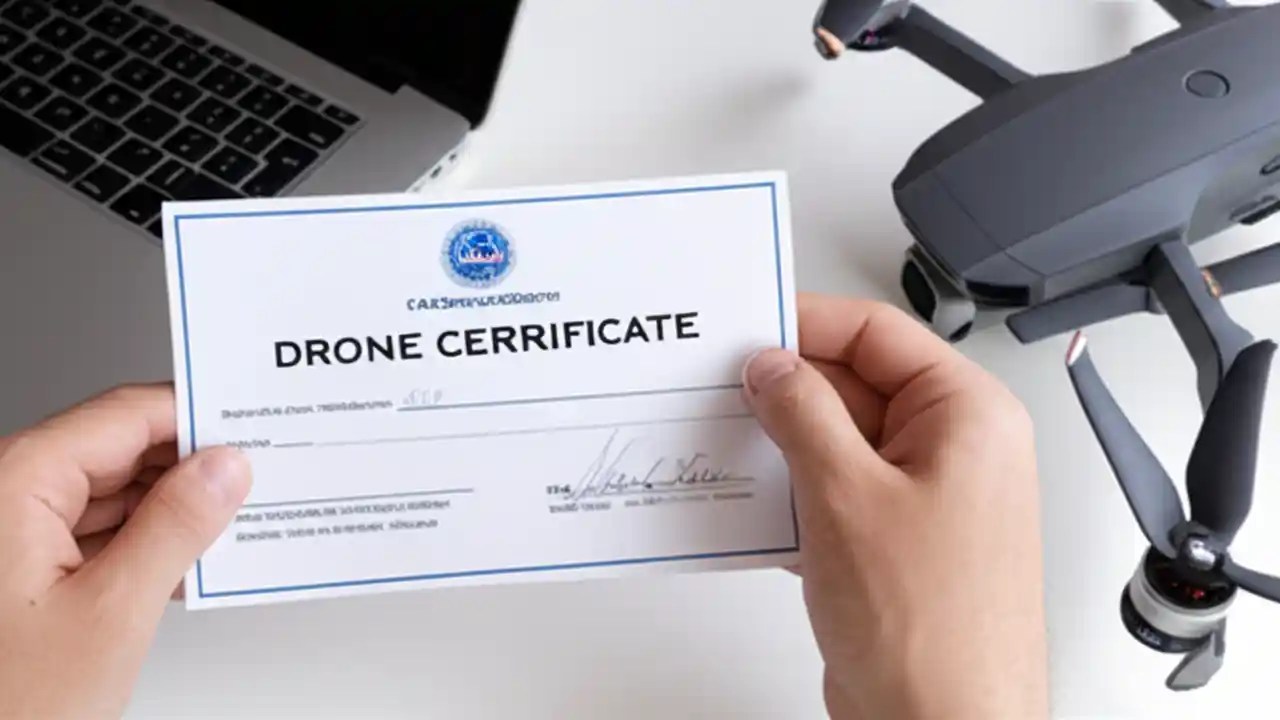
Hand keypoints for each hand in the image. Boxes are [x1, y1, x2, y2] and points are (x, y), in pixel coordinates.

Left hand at [0, 384, 251, 718]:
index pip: (126, 415)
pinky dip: (144, 541)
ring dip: (172, 508)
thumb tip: (224, 468)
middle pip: (119, 448)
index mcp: (14, 483)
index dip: (196, 418)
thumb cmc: (5, 705)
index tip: (255, 429)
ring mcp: (9, 529)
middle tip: (256, 483)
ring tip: (229, 529)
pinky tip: (186, 563)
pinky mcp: (19, 564)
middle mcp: (4, 493)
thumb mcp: (112, 614)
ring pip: (112, 490)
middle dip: (190, 466)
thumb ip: (176, 527)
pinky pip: (96, 530)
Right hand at [743, 294, 1047, 719]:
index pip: (875, 334)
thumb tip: (771, 366)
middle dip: (784, 391)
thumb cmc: (934, 632)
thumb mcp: (845, 494)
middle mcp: (952, 449)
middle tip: (717, 389)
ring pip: (836, 441)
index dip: (805, 323)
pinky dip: (790, 493)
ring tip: (724, 445)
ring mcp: (922, 498)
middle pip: (853, 384)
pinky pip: (833, 492)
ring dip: (781, 445)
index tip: (746, 327)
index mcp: (966, 416)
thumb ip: (801, 413)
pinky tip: (747, 503)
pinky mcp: (893, 542)